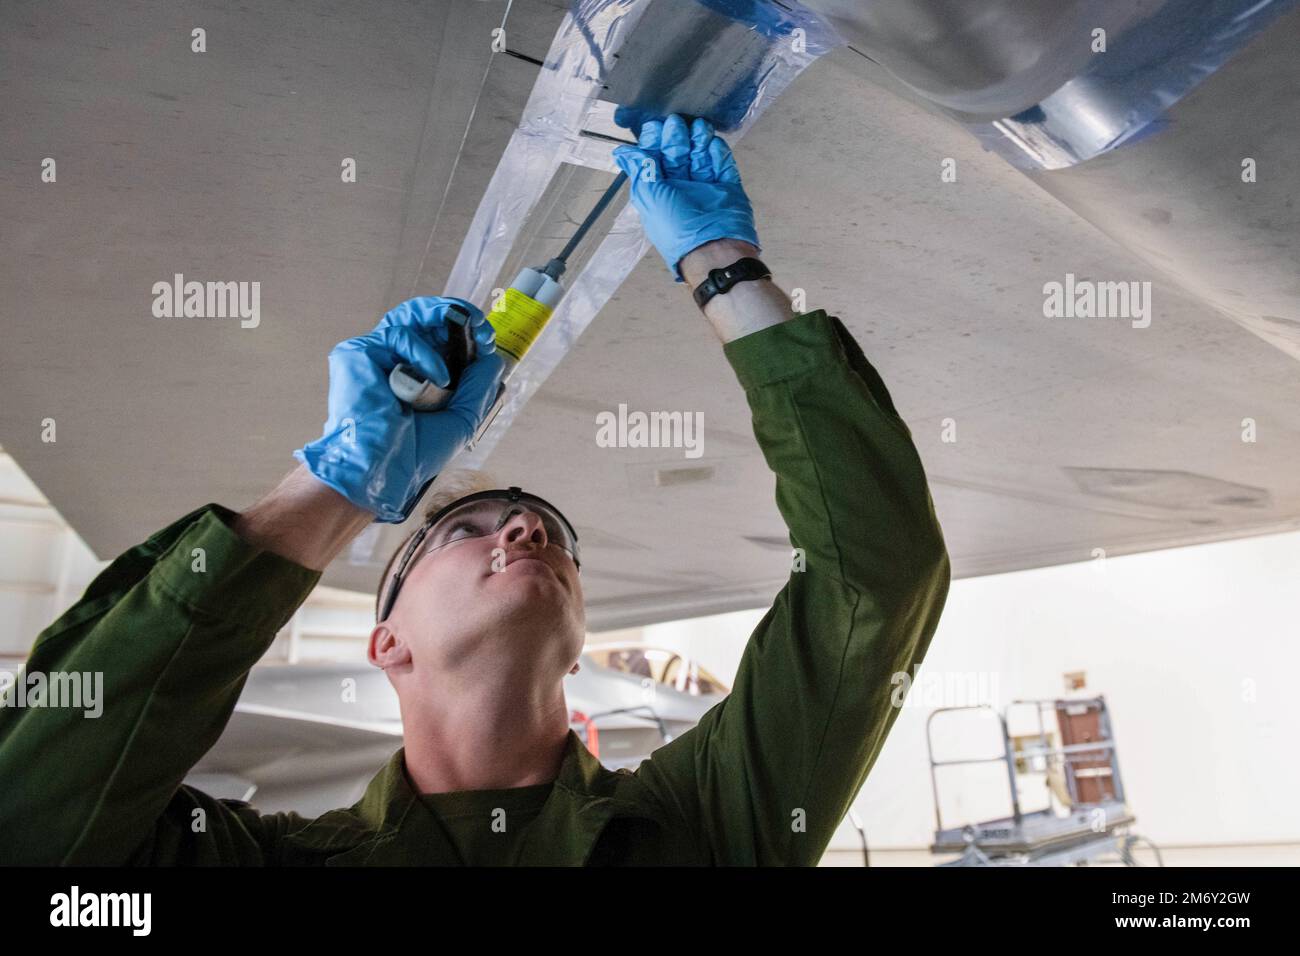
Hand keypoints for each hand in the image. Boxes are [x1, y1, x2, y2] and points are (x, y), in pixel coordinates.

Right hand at [294, 297, 505, 522]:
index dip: (466, 336)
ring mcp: (375, 357)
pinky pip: (396, 336)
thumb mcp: (461, 420)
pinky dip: (423, 352)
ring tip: (468, 330)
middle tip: (481, 328)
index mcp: (416, 377)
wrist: (383, 470)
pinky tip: (439, 376)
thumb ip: (478, 389)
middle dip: (457, 318)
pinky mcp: (357, 354)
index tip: (487, 342)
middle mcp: (394, 363)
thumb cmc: (413, 454)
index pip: (439, 342)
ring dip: (442, 318)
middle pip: (424, 323)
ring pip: (408, 318)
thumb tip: (494, 360)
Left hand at [612, 111, 759, 281]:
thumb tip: (621, 152)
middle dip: (677, 136)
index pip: (655, 157)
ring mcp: (706, 186)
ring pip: (701, 154)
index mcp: (660, 190)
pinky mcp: (727, 188)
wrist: (714, 250)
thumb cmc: (678, 230)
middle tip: (677, 124)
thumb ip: (640, 171)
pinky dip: (718, 152)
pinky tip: (712, 143)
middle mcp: (682, 187)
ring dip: (699, 139)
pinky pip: (723, 164)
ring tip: (698, 128)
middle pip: (678, 152)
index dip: (655, 141)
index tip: (657, 127)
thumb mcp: (650, 198)